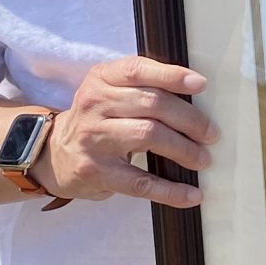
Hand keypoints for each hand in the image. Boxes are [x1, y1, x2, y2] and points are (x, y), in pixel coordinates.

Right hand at [36, 56, 216, 208]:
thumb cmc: (97, 118)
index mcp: (101, 79)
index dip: (171, 76)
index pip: (137, 70)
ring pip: (148, 137)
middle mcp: (95, 105)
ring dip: (184, 149)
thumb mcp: (109, 91)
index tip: (201, 84)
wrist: (54, 154)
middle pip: (151, 105)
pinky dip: (170, 190)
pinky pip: (140, 181)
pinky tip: (191, 194)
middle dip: (189, 119)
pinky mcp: (96, 172)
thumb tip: (195, 93)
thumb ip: (142, 86)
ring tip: (203, 159)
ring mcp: (94, 139)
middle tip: (210, 133)